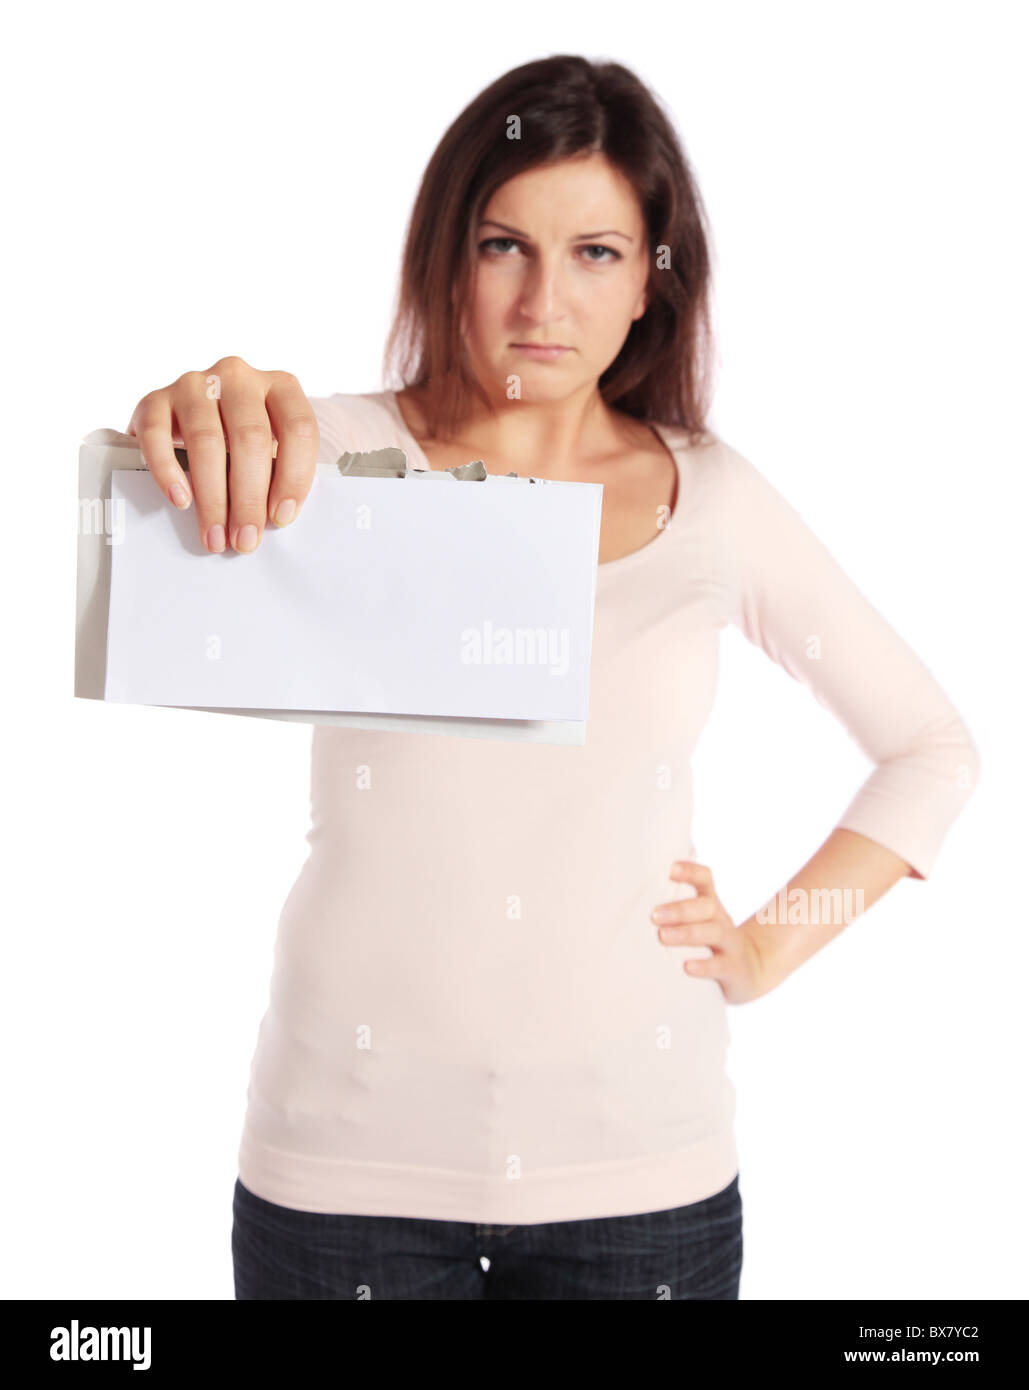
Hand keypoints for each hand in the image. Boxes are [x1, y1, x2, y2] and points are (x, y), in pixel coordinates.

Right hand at [126, 355, 318, 553]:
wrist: (190, 416)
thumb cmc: (241, 439)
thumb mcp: (272, 448)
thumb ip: (279, 474)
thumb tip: (271, 522)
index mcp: (279, 386)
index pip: (298, 428)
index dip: (294, 477)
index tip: (281, 518)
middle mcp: (237, 377)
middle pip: (249, 438)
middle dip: (249, 498)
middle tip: (245, 538)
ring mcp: (194, 384)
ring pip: (205, 440)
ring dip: (212, 498)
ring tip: (215, 535)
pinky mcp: (155, 399)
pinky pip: (156, 435)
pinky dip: (168, 471)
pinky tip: (181, 500)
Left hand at [652, 860, 770, 1004]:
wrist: (750, 969)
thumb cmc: (710, 938)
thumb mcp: (700, 917)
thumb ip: (675, 903)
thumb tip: (631, 886)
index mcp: (710, 904)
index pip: (705, 880)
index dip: (690, 872)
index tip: (670, 870)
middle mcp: (720, 920)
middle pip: (705, 907)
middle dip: (679, 910)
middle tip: (654, 915)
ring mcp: (729, 944)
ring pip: (711, 933)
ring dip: (686, 934)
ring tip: (662, 936)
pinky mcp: (732, 969)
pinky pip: (719, 965)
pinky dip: (703, 966)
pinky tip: (686, 967)